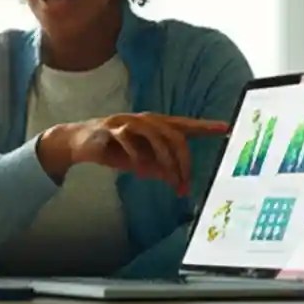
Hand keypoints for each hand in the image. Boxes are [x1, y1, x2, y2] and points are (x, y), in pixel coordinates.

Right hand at [37, 113, 228, 195]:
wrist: (78, 144)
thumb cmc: (113, 150)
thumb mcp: (140, 163)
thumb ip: (158, 168)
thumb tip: (176, 180)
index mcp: (154, 125)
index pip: (184, 125)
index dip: (205, 126)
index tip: (226, 128)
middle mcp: (144, 119)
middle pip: (173, 134)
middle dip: (182, 161)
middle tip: (185, 183)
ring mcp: (127, 121)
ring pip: (155, 136)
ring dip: (164, 160)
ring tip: (167, 180)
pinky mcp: (110, 128)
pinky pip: (128, 140)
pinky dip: (136, 156)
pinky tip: (139, 170)